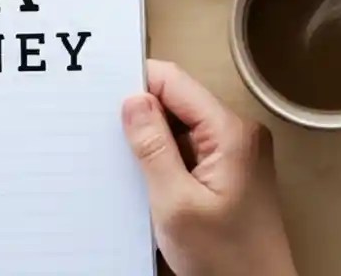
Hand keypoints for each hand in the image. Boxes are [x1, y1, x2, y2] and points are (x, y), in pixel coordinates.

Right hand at [122, 59, 297, 275]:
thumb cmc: (226, 260)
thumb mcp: (176, 204)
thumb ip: (153, 148)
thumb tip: (133, 101)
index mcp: (231, 133)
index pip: (174, 82)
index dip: (137, 85)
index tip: (103, 100)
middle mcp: (238, 134)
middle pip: (177, 101)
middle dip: (142, 115)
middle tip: (110, 139)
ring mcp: (235, 152)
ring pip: (179, 126)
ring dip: (152, 141)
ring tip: (129, 166)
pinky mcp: (228, 171)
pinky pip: (188, 148)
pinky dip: (164, 159)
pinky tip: (148, 181)